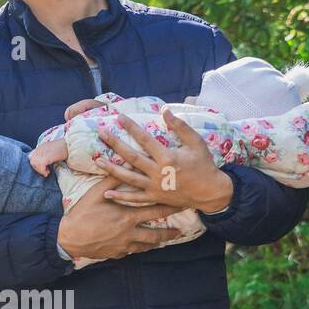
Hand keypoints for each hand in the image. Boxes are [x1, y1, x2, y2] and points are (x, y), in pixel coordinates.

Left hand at [29, 137, 67, 176]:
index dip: (35, 163)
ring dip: (40, 170)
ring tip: (47, 172)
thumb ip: (46, 155)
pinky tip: (48, 172)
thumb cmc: (64, 149)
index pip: (31, 156)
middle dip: (37, 168)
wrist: (71, 145)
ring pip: (34, 163)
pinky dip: (43, 171)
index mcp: (41, 147)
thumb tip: (43, 164)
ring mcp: (43, 152)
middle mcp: (40, 148)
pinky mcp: (46, 156)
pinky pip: (40, 165)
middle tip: (45, 170)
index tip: (42, 167)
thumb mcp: (52, 151)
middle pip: (32, 160)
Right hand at [56, 174, 186, 261]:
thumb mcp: (96, 194)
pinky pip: (133, 252)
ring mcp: (124, 246)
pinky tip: (145, 246)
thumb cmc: (83, 214)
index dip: (171, 208)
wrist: (70, 239)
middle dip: (171, 231)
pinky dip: (141, 248)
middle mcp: (130, 233)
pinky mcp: (117, 254)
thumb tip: (123, 163)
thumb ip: (113, 180)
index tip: (183, 204)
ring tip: (167, 240)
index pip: (156, 211)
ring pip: (147, 246)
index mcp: (128, 217)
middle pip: (156, 233)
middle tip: (183, 230)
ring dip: (158, 242)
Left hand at [96, 108, 234, 213]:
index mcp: (167, 157)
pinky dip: (120, 196)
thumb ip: (180, 126)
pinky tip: (107, 193)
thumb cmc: (204, 165)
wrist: (210, 192)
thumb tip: (165, 109)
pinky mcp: (154, 198)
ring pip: (128, 178)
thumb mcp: (196, 142)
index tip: (119, 117)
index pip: (144, 139)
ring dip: (111, 169)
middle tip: (101, 133)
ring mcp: (154, 187)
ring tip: (98, 161)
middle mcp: (158, 172)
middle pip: (131, 157)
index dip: (131, 127)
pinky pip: (134, 199)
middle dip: (115, 144)